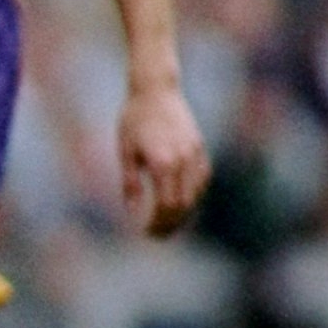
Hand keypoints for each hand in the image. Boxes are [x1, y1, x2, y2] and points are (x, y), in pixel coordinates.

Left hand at [118, 80, 208, 237]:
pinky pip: (202, 180)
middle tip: (157, 236)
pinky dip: (193, 195)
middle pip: (184, 205)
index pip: (167, 206)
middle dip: (171, 224)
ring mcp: (196, 155)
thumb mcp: (125, 151)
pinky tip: (181, 203)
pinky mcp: (201, 149)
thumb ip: (130, 182)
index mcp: (163, 163)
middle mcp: (184, 161)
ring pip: (196, 194)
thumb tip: (131, 211)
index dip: (159, 224)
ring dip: (184, 213)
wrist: (156, 91)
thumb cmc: (133, 120)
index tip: (147, 234)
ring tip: (168, 223)